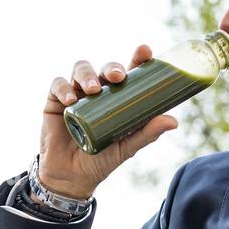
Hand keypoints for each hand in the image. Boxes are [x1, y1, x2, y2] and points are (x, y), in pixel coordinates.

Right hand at [38, 45, 177, 198]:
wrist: (71, 177)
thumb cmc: (102, 160)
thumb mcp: (127, 147)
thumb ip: (147, 133)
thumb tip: (174, 121)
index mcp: (118, 98)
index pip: (129, 73)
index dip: (137, 59)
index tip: (145, 50)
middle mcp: (98, 91)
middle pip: (105, 68)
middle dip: (112, 67)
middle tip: (118, 77)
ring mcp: (77, 93)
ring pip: (81, 69)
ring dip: (87, 75)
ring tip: (94, 90)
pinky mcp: (55, 101)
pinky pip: (58, 85)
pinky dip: (64, 88)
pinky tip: (70, 100)